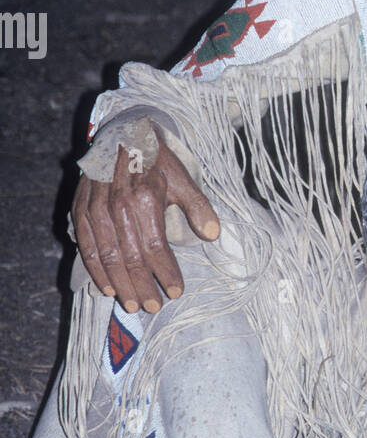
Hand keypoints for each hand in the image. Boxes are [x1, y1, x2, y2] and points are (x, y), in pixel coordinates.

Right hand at [72, 132, 219, 313]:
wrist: (122, 131)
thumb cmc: (155, 158)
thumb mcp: (181, 177)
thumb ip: (197, 206)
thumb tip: (213, 234)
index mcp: (144, 199)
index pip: (155, 247)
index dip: (166, 273)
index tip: (177, 291)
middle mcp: (117, 206)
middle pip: (130, 257)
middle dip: (143, 286)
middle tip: (154, 307)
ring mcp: (96, 209)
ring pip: (107, 256)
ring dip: (120, 284)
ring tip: (133, 304)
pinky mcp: (81, 210)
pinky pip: (87, 246)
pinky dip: (96, 270)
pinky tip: (108, 287)